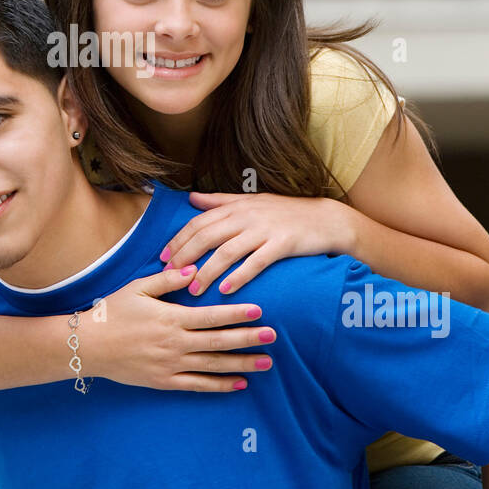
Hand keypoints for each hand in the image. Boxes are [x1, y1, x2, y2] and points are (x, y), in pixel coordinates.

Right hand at [79, 264, 276, 391]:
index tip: (259, 311)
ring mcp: (170, 365)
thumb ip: (167, 280)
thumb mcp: (138, 288)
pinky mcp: (164, 381)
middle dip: (248, 339)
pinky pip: (197, 385)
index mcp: (170, 319)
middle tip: (273, 337)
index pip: (211, 316)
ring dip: (241, 364)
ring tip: (266, 362)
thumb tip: (194, 268)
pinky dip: (219, 386)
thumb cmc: (112, 312)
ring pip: (213, 365)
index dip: (237, 314)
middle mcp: (174, 344)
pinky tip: (239, 384)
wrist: (88, 346)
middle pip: (218, 342)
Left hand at [159, 191, 355, 295]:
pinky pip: (255, 262)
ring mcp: (264, 229)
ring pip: (227, 251)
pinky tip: (226, 290)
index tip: (162, 257)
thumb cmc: (286, 213)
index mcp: (237, 206)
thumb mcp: (252, 201)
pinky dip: (238, 276)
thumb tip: (191, 198)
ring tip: (193, 290)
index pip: (199, 222)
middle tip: (170, 276)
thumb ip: (220, 201)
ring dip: (207, 272)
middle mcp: (247, 216)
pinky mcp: (281, 244)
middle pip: (207, 236)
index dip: (179, 240)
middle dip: (185, 256)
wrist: (326, 220)